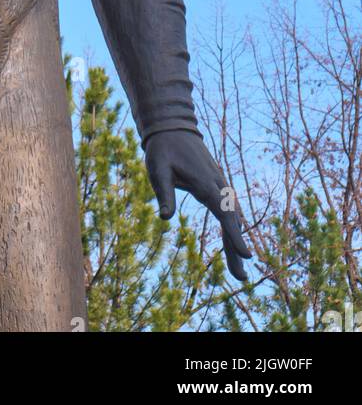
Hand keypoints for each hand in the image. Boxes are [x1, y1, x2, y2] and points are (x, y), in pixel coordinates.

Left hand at [145, 129, 252, 282]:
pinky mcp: (215, 184)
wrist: (173, 126)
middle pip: (231, 221)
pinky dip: (233, 226)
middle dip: (236, 248)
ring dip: (235, 240)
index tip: (246, 255)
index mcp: (205, 184)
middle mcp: (217, 185)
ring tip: (239, 268)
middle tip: (241, 278)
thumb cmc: (163, 148)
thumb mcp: (158, 169)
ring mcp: (219, 184)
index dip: (235, 236)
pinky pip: (228, 208)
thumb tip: (165, 219)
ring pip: (232, 216)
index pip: (224, 214)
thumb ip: (164, 193)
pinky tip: (234, 239)